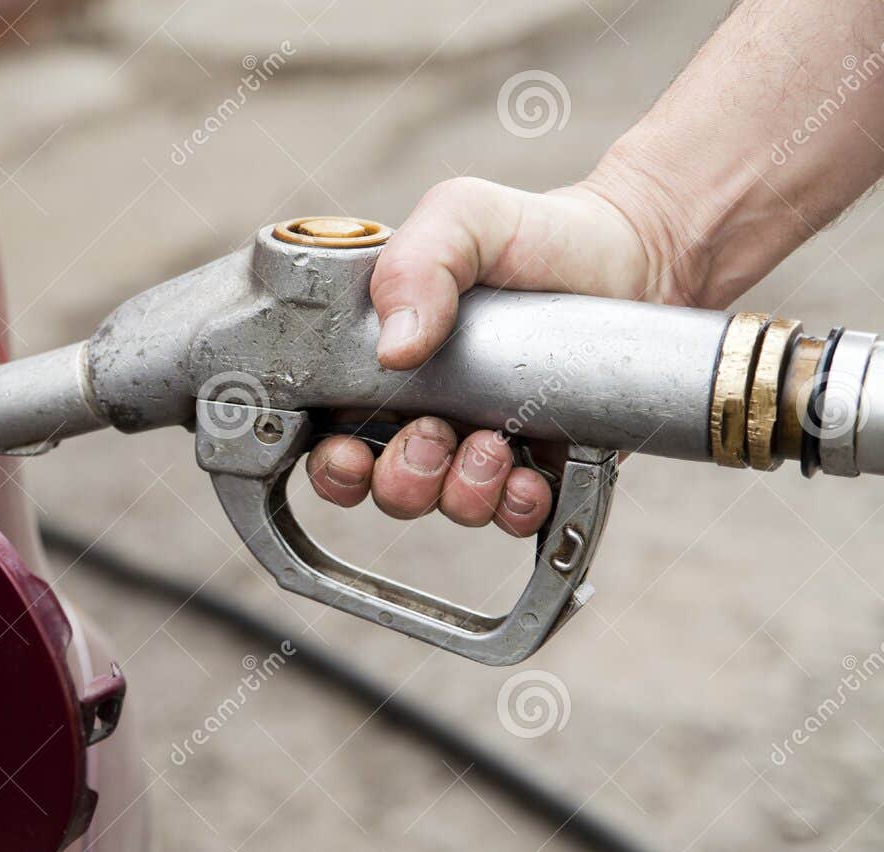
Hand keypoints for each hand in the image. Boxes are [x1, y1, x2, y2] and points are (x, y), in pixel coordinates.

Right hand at [307, 177, 657, 535]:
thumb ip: (413, 265)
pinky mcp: (543, 468)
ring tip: (493, 443)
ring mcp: (483, 447)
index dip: (332, 465)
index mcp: (384, 368)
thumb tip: (394, 351)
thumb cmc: (535, 233)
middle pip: (384, 489)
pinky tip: (526, 475)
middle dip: (400, 479)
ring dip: (459, 491)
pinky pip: (513, 517)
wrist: (637, 253)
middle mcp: (426, 416)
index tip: (349, 451)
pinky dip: (512, 508)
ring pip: (446, 507)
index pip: (330, 440)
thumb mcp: (461, 217)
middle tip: (434, 433)